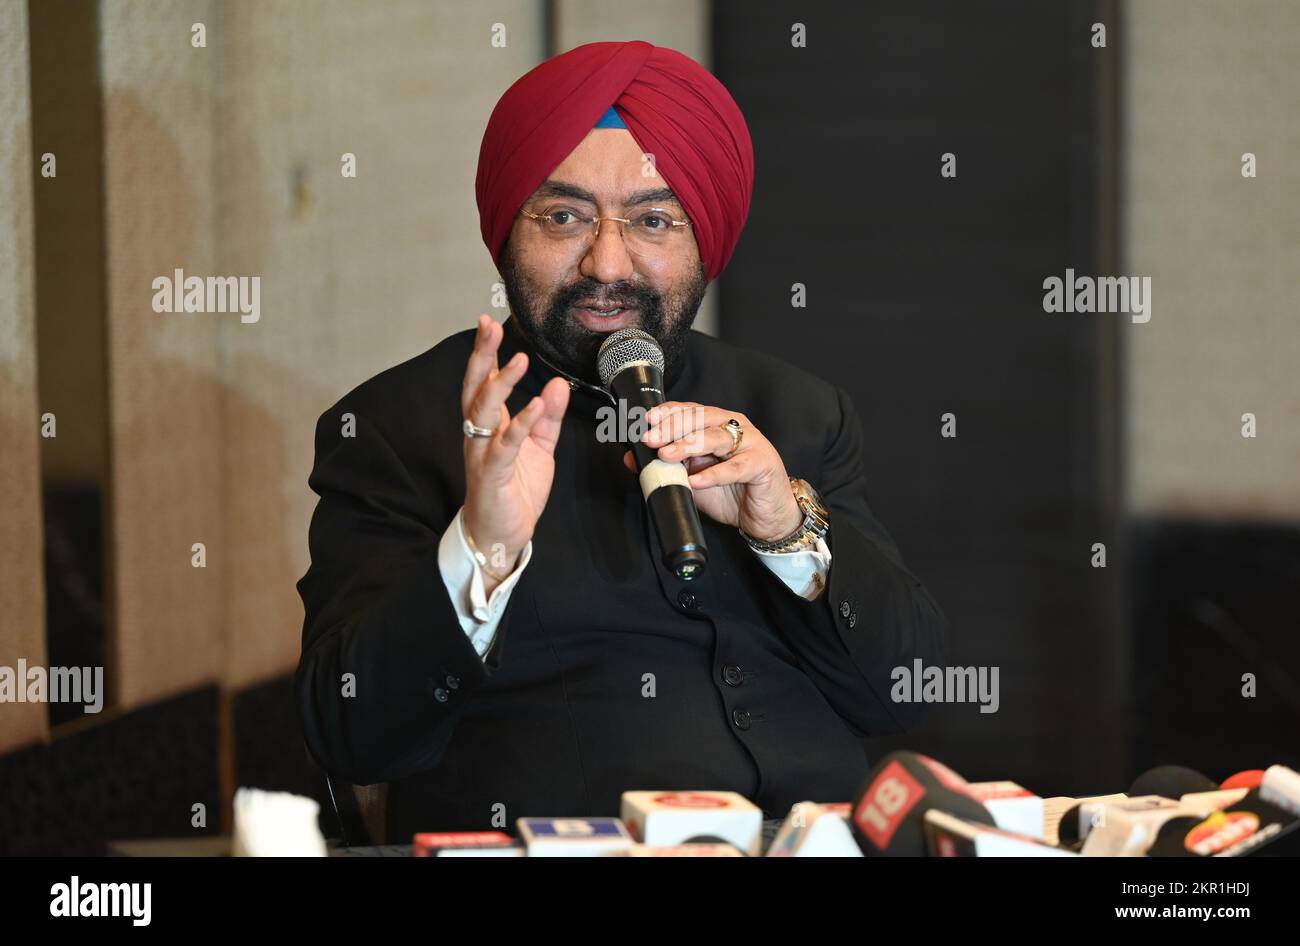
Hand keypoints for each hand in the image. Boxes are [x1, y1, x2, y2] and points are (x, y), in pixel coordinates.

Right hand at [461, 315, 569, 577]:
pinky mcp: (493, 473)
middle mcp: (479, 434)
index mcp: (489, 425)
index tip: (487, 323)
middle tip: (488, 327)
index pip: (482, 381)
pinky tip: (536, 405)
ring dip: (501, 384)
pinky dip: (522, 423)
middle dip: (482, 356)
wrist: (501, 536)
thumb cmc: (514, 491)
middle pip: (475, 387)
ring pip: (485, 411)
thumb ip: (547, 418)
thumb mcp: (539, 448)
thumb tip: (558, 385)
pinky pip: (507, 444)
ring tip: (519, 360)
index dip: (485, 353)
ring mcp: (482, 453)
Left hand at [622, 401, 802, 542]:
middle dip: (672, 428)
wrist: (767, 517)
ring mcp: (751, 443)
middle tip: (650, 439)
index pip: (690, 411)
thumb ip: (666, 468)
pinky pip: (736, 467)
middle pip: (701, 419)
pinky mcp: (763, 464)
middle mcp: (734, 428)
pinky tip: (697, 480)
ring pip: (716, 437)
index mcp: (717, 425)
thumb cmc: (733, 493)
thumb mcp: (692, 480)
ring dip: (689, 444)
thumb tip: (633, 458)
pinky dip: (715, 474)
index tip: (646, 420)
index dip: (668, 413)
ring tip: (667, 455)